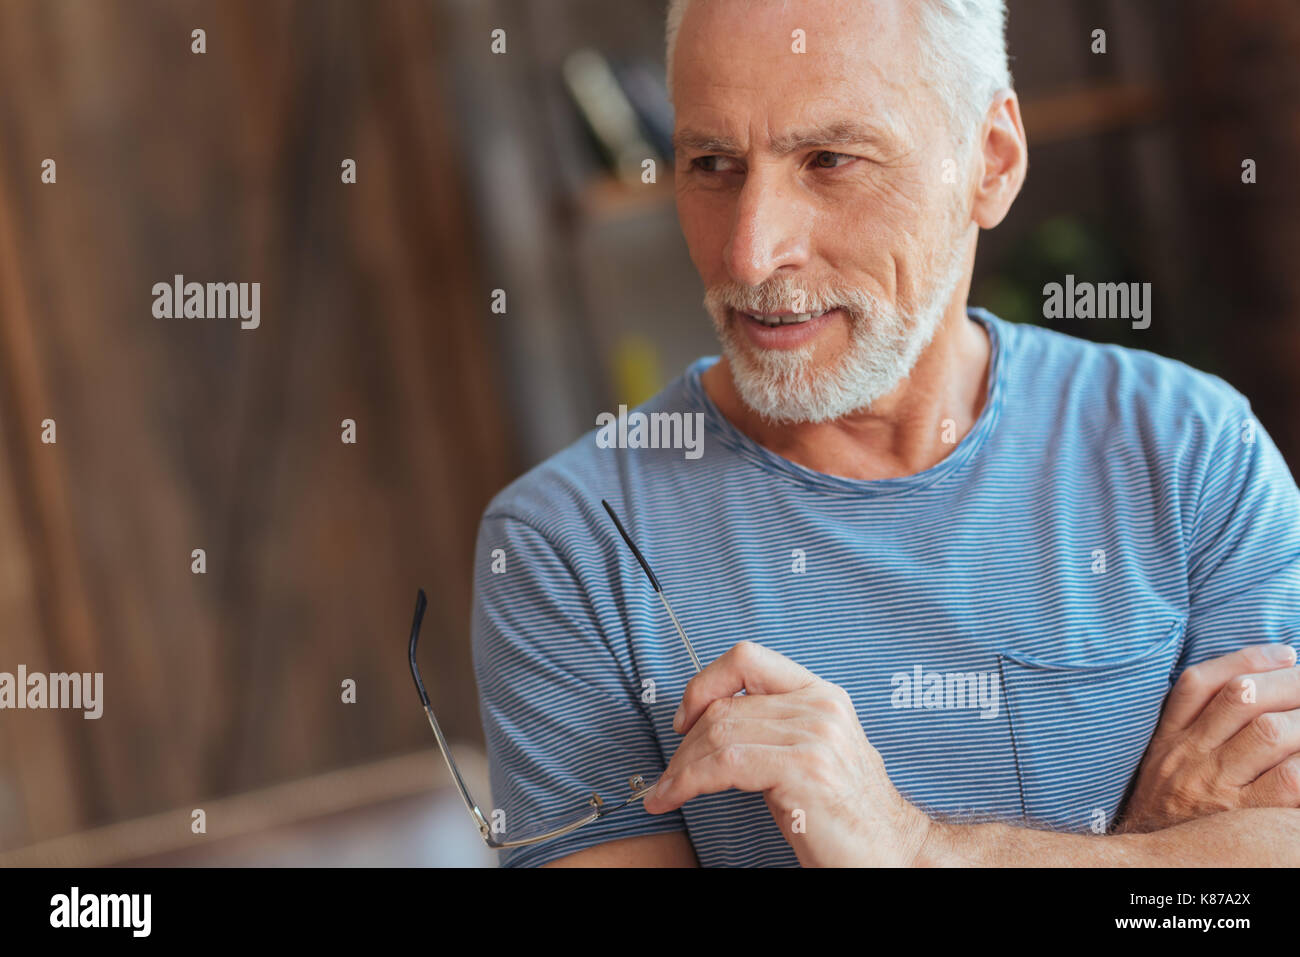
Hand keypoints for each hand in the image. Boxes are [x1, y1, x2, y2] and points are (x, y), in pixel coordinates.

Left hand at [642, 640, 929, 865]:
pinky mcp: (804, 769)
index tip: (684, 718)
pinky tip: (673, 798)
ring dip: (680, 767)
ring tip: (664, 792)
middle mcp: (820, 707)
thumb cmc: (847, 815)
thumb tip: (713, 724)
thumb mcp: (814, 754)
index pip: (747, 658)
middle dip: (684, 744)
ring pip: (718, 734)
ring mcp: (815, 736)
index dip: (704, 683)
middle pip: (724, 706)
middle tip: (668, 776)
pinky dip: (687, 781)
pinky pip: (724, 764)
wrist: (892, 855)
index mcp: (821, 695)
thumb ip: (776, 727)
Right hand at [1119, 643, 1299, 831]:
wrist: (1152, 868)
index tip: (1285, 652)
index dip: (1247, 660)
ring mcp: (1216, 785)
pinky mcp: (1241, 818)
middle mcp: (1188, 755)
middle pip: (1242, 698)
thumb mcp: (1163, 765)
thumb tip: (1249, 692)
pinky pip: (1290, 780)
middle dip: (1291, 682)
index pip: (1199, 684)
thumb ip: (1194, 731)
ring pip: (1270, 732)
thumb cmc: (1167, 814)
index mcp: (1169, 738)